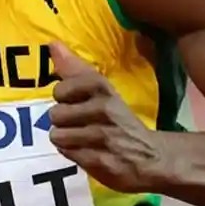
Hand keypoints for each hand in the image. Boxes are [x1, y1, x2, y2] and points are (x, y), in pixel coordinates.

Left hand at [47, 43, 163, 193]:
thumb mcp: (103, 90)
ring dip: (66, 139)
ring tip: (82, 139)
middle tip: (80, 123)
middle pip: (55, 114)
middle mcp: (103, 110)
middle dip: (63, 121)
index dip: (63, 97)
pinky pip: (67, 153)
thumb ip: (75, 69)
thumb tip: (53, 44)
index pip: (61, 89)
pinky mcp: (99, 161)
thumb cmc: (119, 119)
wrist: (150, 156)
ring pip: (58, 136)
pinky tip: (88, 152)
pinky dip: (73, 153)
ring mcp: (101, 137)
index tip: (75, 101)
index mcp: (103, 89)